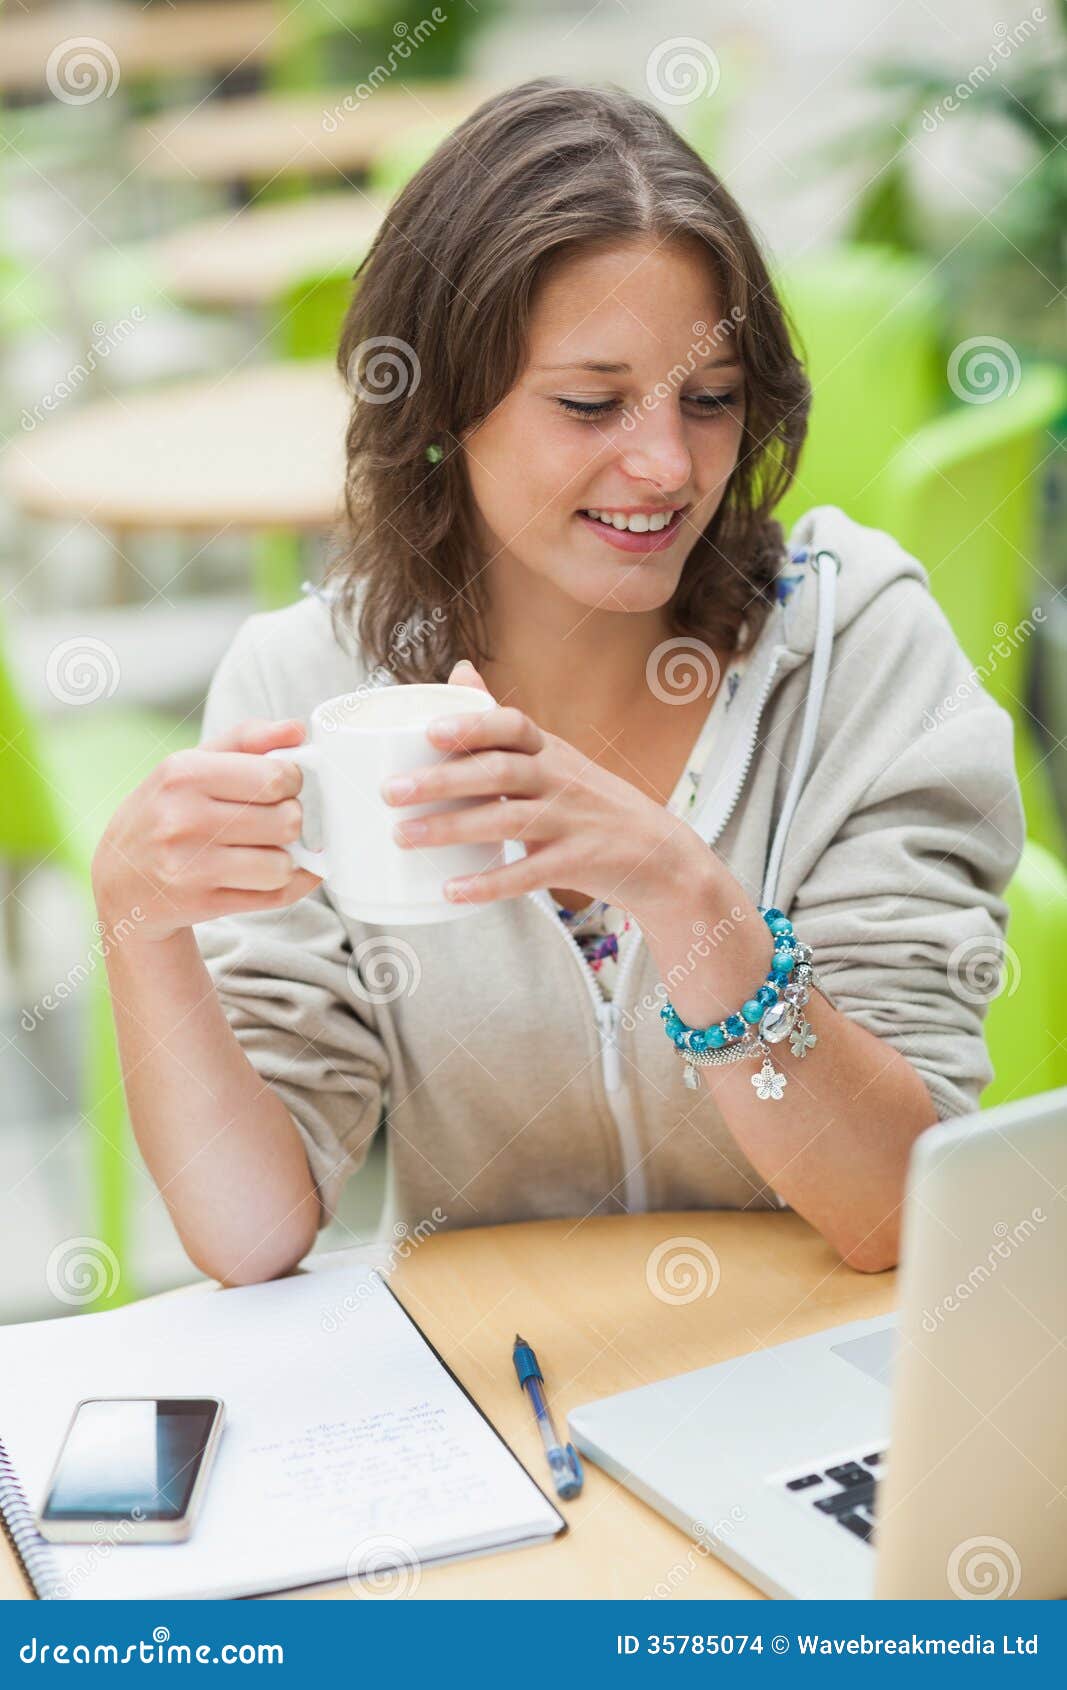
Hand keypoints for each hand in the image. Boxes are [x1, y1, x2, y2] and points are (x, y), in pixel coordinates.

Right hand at [91, 718, 322, 942]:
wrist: (120, 882)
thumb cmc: (164, 814)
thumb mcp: (191, 765)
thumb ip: (247, 739)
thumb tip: (296, 729)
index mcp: (183, 774)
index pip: (276, 777)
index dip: (292, 782)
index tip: (279, 788)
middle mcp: (183, 818)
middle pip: (287, 821)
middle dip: (289, 821)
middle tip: (270, 822)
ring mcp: (190, 865)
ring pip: (283, 864)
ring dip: (284, 860)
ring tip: (261, 851)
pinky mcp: (200, 902)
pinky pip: (274, 895)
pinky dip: (284, 885)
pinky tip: (265, 875)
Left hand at [380, 659, 694, 913]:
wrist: (659, 854)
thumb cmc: (590, 801)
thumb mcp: (553, 755)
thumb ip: (503, 724)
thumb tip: (458, 671)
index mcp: (550, 750)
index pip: (513, 726)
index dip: (472, 726)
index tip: (428, 732)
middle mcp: (560, 780)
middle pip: (498, 773)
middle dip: (441, 781)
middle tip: (390, 792)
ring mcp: (570, 821)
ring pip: (506, 822)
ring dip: (451, 829)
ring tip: (404, 836)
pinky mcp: (576, 863)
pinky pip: (528, 874)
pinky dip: (489, 883)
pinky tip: (453, 890)